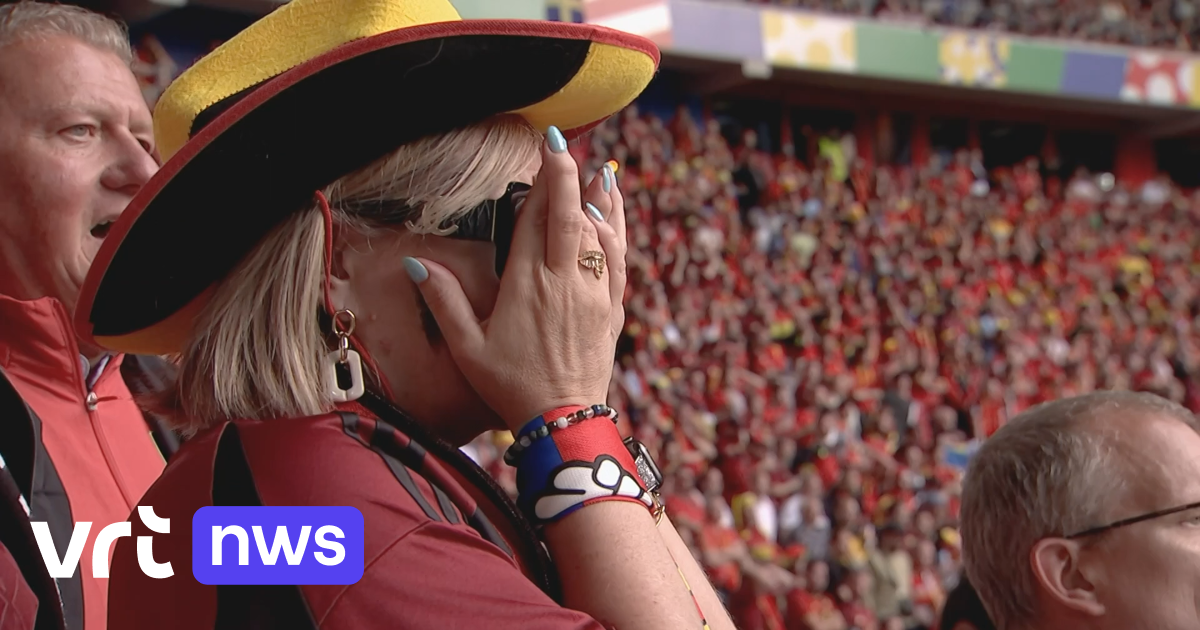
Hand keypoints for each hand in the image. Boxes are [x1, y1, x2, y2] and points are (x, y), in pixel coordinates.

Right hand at [409, 127, 626, 431]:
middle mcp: (565, 281)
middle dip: (568, 175)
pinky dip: (617, 233)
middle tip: (564, 143)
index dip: (541, 180)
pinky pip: (618, 261)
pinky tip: (613, 216)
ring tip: (598, 170)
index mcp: (527, 284)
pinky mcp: (611, 310)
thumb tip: (416, 262)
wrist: (563, 421)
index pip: (535, 218)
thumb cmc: (510, 385)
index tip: (544, 147)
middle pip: (569, 216)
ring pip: (600, 234)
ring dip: (599, 200)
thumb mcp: (467, 347)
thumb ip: (444, 301)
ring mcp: (593, 294)